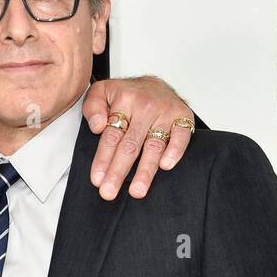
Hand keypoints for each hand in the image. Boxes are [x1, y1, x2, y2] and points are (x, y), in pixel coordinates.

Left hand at [82, 76, 194, 199]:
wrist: (156, 84)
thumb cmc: (127, 95)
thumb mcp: (102, 93)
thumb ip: (93, 108)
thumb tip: (97, 126)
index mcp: (124, 100)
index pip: (112, 135)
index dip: (103, 159)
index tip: (97, 179)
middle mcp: (146, 107)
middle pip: (130, 145)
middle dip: (119, 171)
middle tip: (109, 192)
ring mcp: (166, 112)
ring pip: (154, 146)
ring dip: (145, 170)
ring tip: (137, 190)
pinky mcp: (183, 116)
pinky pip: (181, 136)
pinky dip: (175, 151)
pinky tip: (165, 166)